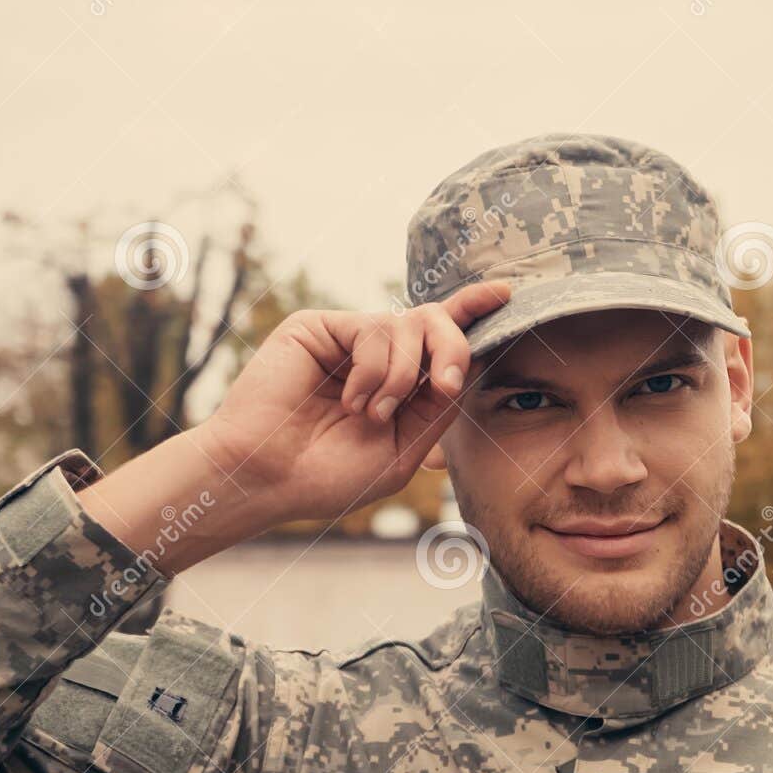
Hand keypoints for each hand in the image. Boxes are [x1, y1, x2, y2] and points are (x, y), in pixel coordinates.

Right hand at [196, 281, 511, 523]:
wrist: (268, 479)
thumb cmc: (327, 477)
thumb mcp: (402, 451)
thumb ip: (437, 410)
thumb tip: (467, 366)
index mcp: (399, 385)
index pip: (442, 340)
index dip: (472, 312)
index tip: (505, 294)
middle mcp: (376, 356)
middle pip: (436, 322)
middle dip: (452, 348)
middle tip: (443, 385)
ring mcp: (348, 340)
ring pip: (409, 325)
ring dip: (400, 376)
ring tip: (369, 413)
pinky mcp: (320, 326)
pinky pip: (374, 328)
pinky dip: (373, 370)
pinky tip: (350, 400)